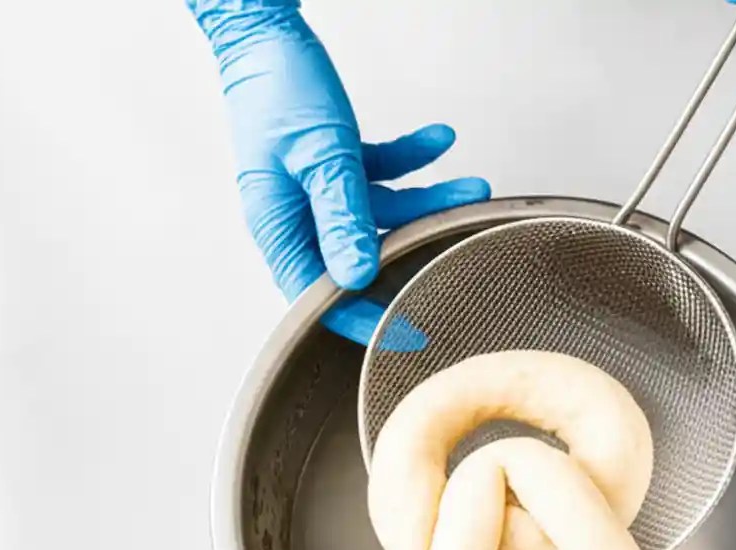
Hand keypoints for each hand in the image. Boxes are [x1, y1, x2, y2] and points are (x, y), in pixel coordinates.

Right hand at [188, 0, 490, 346]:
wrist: (262, 30)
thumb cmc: (277, 86)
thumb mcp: (321, 155)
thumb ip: (343, 215)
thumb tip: (358, 274)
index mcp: (278, 224)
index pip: (319, 293)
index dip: (363, 318)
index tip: (405, 334)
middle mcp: (295, 213)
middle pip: (359, 253)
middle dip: (416, 250)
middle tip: (459, 260)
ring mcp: (313, 187)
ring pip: (380, 212)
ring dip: (429, 198)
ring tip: (473, 186)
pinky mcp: (330, 160)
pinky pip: (379, 175)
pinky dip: (411, 160)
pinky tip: (439, 140)